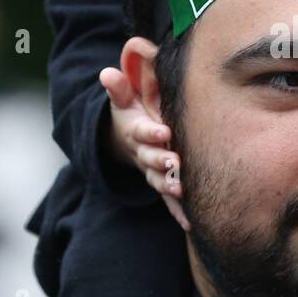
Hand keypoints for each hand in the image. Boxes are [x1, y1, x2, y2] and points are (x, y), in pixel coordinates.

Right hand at [100, 66, 187, 223]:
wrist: (125, 140)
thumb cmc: (132, 112)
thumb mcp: (122, 99)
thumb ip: (118, 88)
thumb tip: (106, 73)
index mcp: (135, 130)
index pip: (142, 131)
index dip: (151, 132)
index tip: (164, 132)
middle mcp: (142, 152)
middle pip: (151, 158)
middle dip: (162, 162)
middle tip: (175, 164)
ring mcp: (151, 170)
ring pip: (159, 180)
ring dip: (169, 186)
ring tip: (182, 190)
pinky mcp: (161, 183)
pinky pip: (168, 200)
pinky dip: (178, 212)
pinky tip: (191, 223)